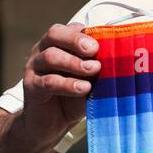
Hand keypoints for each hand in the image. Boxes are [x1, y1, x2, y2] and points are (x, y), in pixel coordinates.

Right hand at [20, 22, 101, 145]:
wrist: (52, 124)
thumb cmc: (74, 97)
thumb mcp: (91, 79)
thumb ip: (100, 67)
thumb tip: (122, 58)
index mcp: (59, 44)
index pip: (70, 28)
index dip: (86, 33)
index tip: (103, 42)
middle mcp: (43, 50)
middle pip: (55, 34)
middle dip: (76, 40)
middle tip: (94, 50)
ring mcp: (34, 67)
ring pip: (50, 56)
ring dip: (74, 62)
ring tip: (94, 70)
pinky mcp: (31, 86)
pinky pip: (48, 81)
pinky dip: (68, 84)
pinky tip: (83, 88)